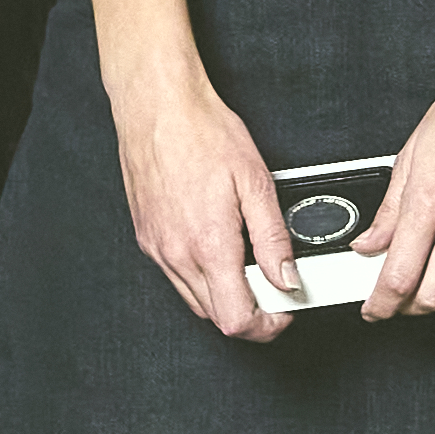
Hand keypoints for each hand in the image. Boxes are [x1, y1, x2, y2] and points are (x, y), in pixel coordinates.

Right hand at [113, 69, 296, 340]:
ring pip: (194, 301)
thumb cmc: (203, 134)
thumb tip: (288, 278)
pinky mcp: (146, 238)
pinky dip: (200, 277)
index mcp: (209, 245)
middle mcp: (176, 254)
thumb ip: (273, 239)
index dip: (266, 326)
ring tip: (245, 265)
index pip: (237, 320)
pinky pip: (175, 277)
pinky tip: (215, 250)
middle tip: (271, 285)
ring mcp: (157, 249)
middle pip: (216, 317)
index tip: (283, 311)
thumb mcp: (256, 183)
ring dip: (224, 297)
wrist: (157, 107)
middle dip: (249, 312)